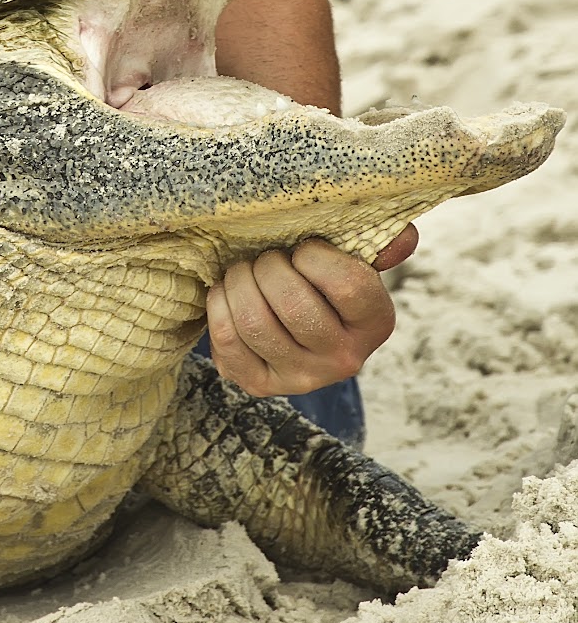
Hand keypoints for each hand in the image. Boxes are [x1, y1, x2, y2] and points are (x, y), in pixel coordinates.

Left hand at [205, 225, 417, 396]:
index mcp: (375, 323)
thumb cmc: (325, 280)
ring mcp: (300, 378)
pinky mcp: (259, 385)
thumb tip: (402, 237)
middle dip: (269, 266)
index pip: (349, 286)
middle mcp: (342, 359)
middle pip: (293, 305)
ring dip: (240, 282)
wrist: (299, 327)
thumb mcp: (356, 260)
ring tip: (245, 270)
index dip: (315, 257)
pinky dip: (220, 304)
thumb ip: (378, 244)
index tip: (303, 249)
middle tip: (267, 257)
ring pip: (255, 322)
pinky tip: (228, 292)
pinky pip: (227, 340)